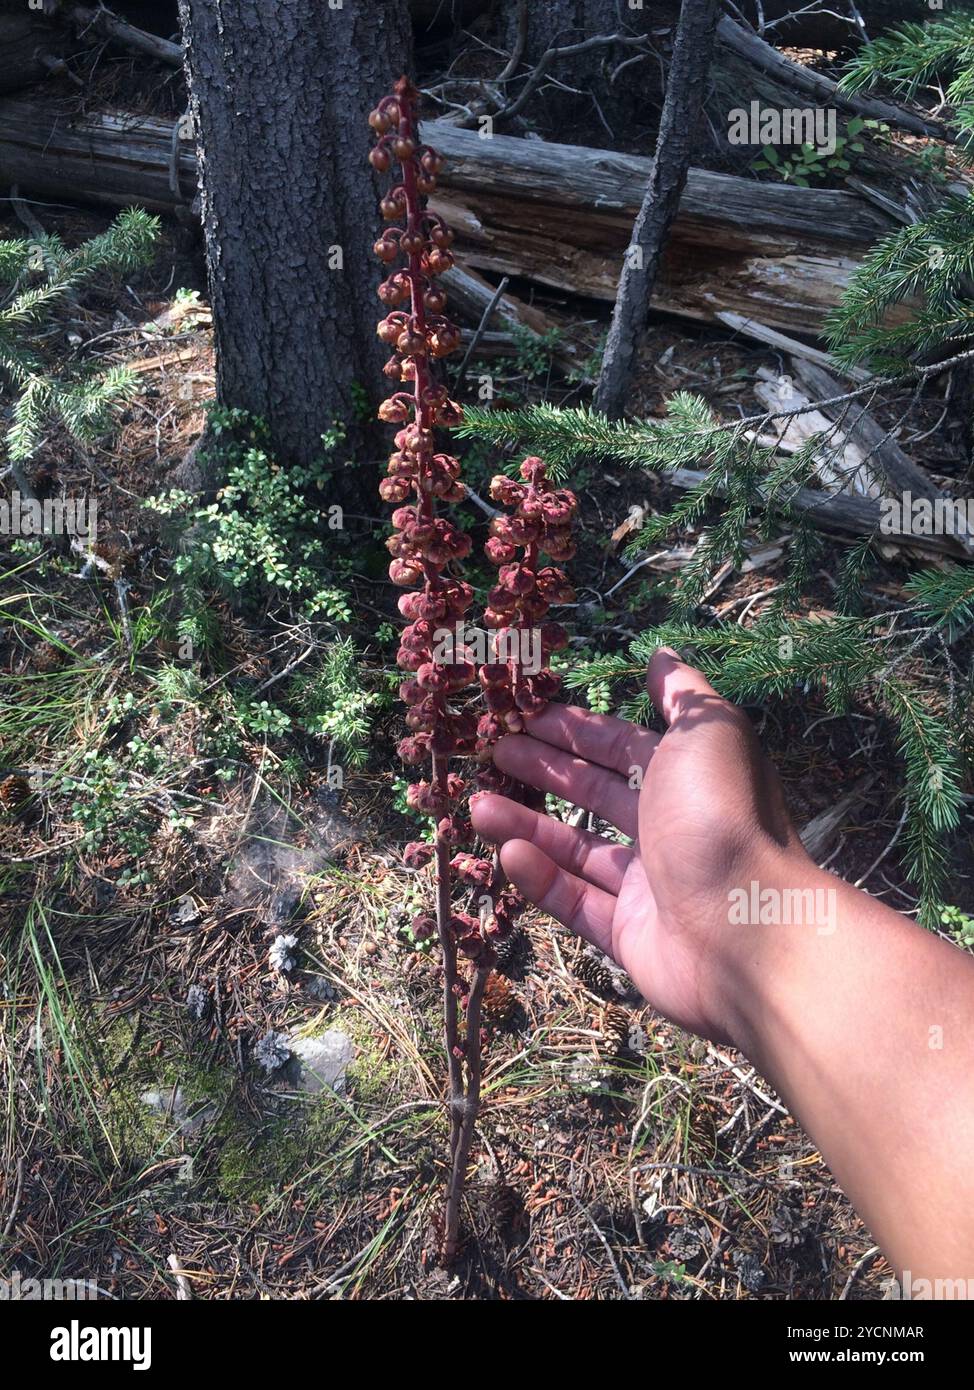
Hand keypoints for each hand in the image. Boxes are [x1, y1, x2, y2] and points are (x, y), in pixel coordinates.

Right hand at [471, 647, 810, 1042]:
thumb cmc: (724, 816)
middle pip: (595, 794)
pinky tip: (508, 854)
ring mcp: (649, 885)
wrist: (747, 926)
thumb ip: (681, 694)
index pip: (621, 747)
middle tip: (492, 753)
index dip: (573, 729)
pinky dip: (541, 878)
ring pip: (576, 849)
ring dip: (526, 824)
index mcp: (688, 779)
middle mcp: (670, 828)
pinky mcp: (629, 934)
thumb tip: (659, 654)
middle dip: (544, 770)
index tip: (522, 714)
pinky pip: (576, 901)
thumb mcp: (710, 733)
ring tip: (476, 806)